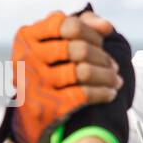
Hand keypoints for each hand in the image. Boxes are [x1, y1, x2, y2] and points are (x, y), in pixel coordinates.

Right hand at [0, 4, 123, 142]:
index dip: (92, 33)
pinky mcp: (45, 106)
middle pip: (79, 49)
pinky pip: (83, 95)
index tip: (102, 42)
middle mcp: (26, 57)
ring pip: (83, 72)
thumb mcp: (53, 44)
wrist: (27, 117)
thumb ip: (80, 26)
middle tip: (114, 66)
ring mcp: (34, 83)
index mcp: (27, 36)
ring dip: (107, 76)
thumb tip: (106, 27)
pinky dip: (102, 93)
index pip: (69, 25)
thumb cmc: (46, 71)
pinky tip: (110, 93)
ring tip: (116, 80)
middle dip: (103, 58)